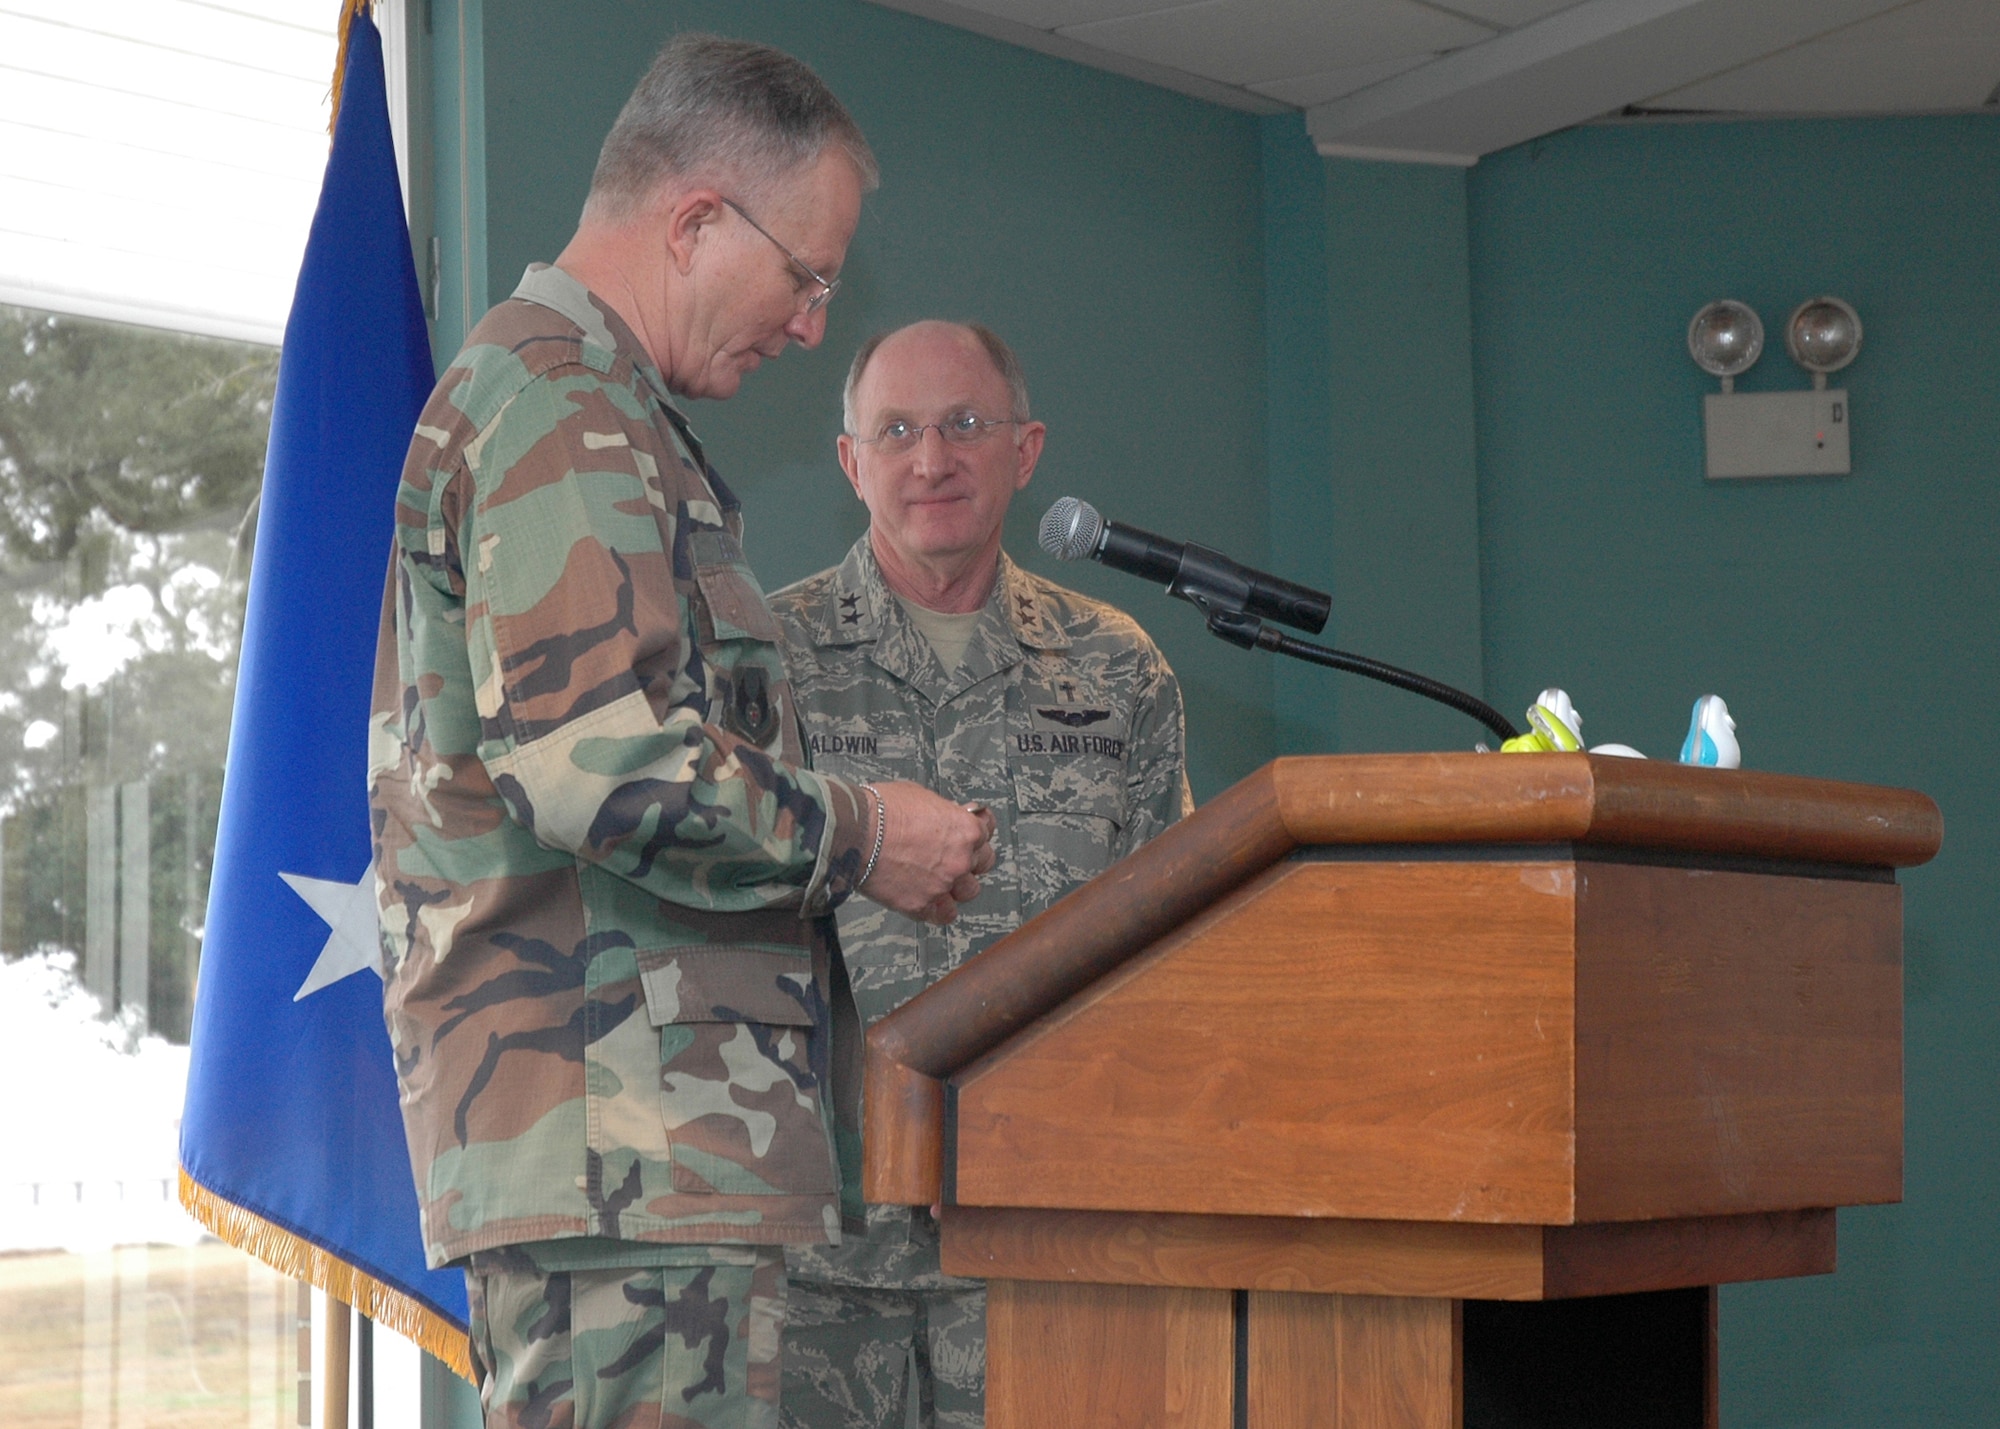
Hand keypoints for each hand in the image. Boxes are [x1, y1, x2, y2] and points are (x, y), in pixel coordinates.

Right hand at [861, 783, 997, 924]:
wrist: (855, 832)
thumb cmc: (883, 810)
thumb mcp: (921, 796)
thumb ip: (944, 811)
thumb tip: (948, 816)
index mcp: (966, 829)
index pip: (986, 833)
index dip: (973, 834)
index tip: (964, 836)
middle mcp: (961, 859)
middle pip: (983, 864)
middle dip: (969, 859)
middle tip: (952, 856)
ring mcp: (944, 884)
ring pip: (968, 892)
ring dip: (957, 886)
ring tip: (938, 879)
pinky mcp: (923, 905)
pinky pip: (944, 916)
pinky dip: (939, 909)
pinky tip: (929, 900)